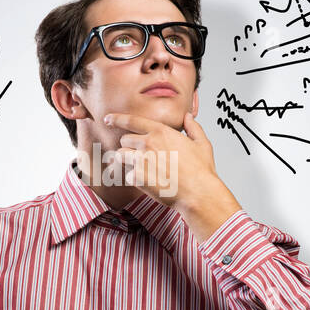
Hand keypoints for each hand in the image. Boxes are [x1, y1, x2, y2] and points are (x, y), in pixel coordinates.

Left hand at [105, 110, 242, 240]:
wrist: (198, 193)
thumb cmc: (201, 171)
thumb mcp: (202, 144)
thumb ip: (193, 127)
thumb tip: (188, 117)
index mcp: (161, 132)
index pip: (131, 120)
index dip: (116, 118)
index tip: (108, 119)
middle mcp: (148, 143)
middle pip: (124, 140)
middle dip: (129, 147)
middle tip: (142, 157)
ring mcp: (141, 160)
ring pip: (120, 156)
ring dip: (127, 161)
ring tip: (141, 169)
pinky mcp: (137, 176)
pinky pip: (127, 175)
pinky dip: (135, 180)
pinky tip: (148, 183)